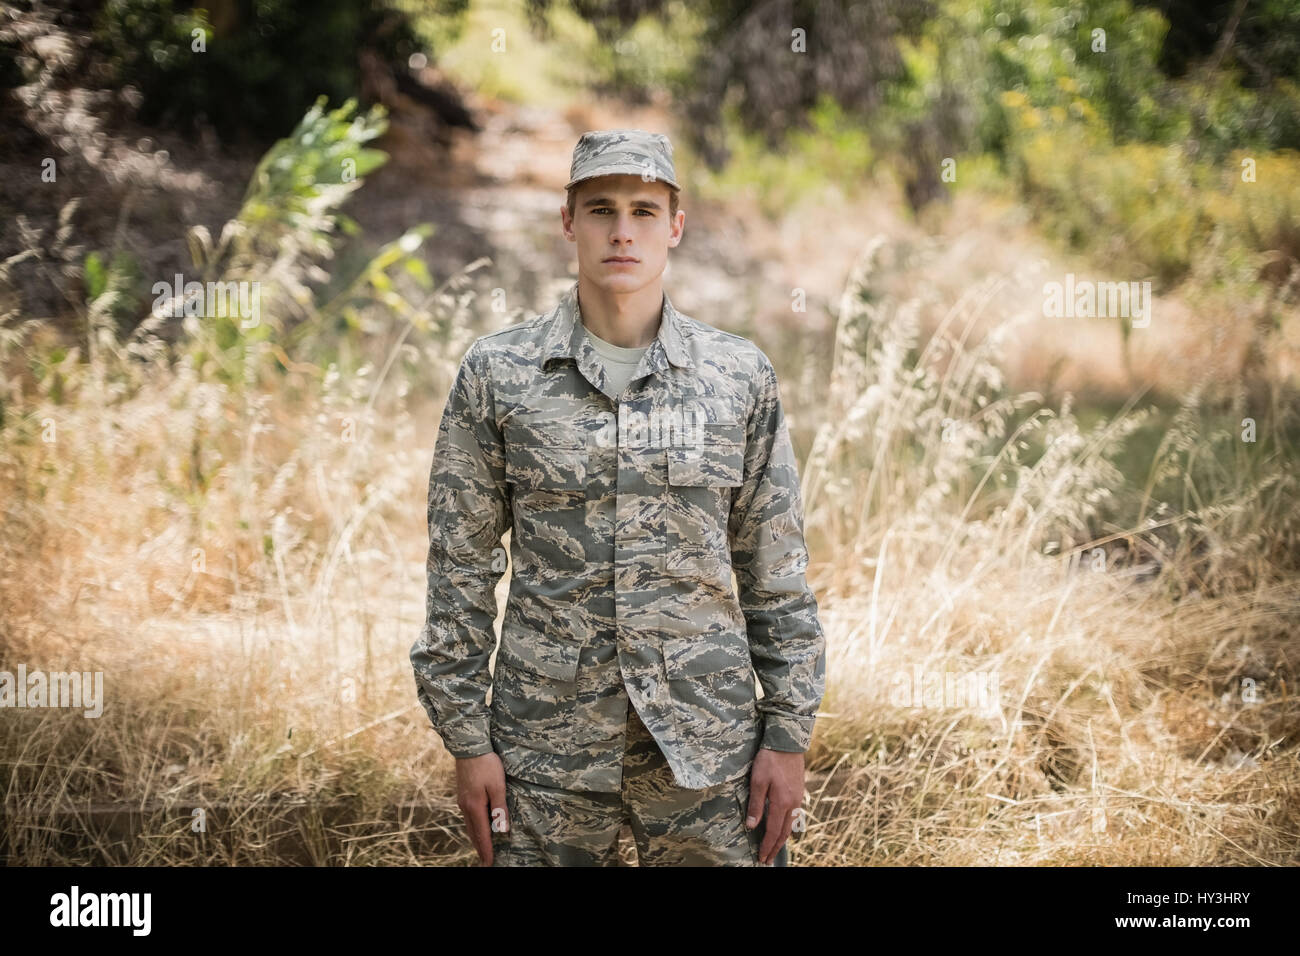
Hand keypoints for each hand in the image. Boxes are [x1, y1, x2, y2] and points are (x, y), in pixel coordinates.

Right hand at [455, 751, 506, 865]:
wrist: (469, 747)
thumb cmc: (486, 764)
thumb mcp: (497, 785)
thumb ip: (500, 808)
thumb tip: (502, 830)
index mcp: (475, 806)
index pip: (482, 834)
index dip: (486, 849)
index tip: (489, 863)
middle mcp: (465, 806)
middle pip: (473, 833)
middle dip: (480, 848)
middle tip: (485, 861)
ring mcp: (462, 800)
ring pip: (469, 825)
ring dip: (475, 838)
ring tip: (482, 848)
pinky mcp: (462, 794)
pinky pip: (467, 816)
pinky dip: (473, 827)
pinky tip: (476, 827)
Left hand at [745, 747, 804, 864]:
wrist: (787, 742)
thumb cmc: (769, 760)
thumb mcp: (757, 781)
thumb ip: (755, 805)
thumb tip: (751, 826)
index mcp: (781, 803)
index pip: (773, 831)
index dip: (766, 846)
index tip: (761, 857)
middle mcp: (793, 804)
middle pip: (784, 833)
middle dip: (775, 847)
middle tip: (768, 859)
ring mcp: (798, 798)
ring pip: (791, 825)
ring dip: (782, 838)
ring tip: (775, 847)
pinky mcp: (799, 792)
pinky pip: (795, 816)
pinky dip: (788, 826)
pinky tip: (784, 827)